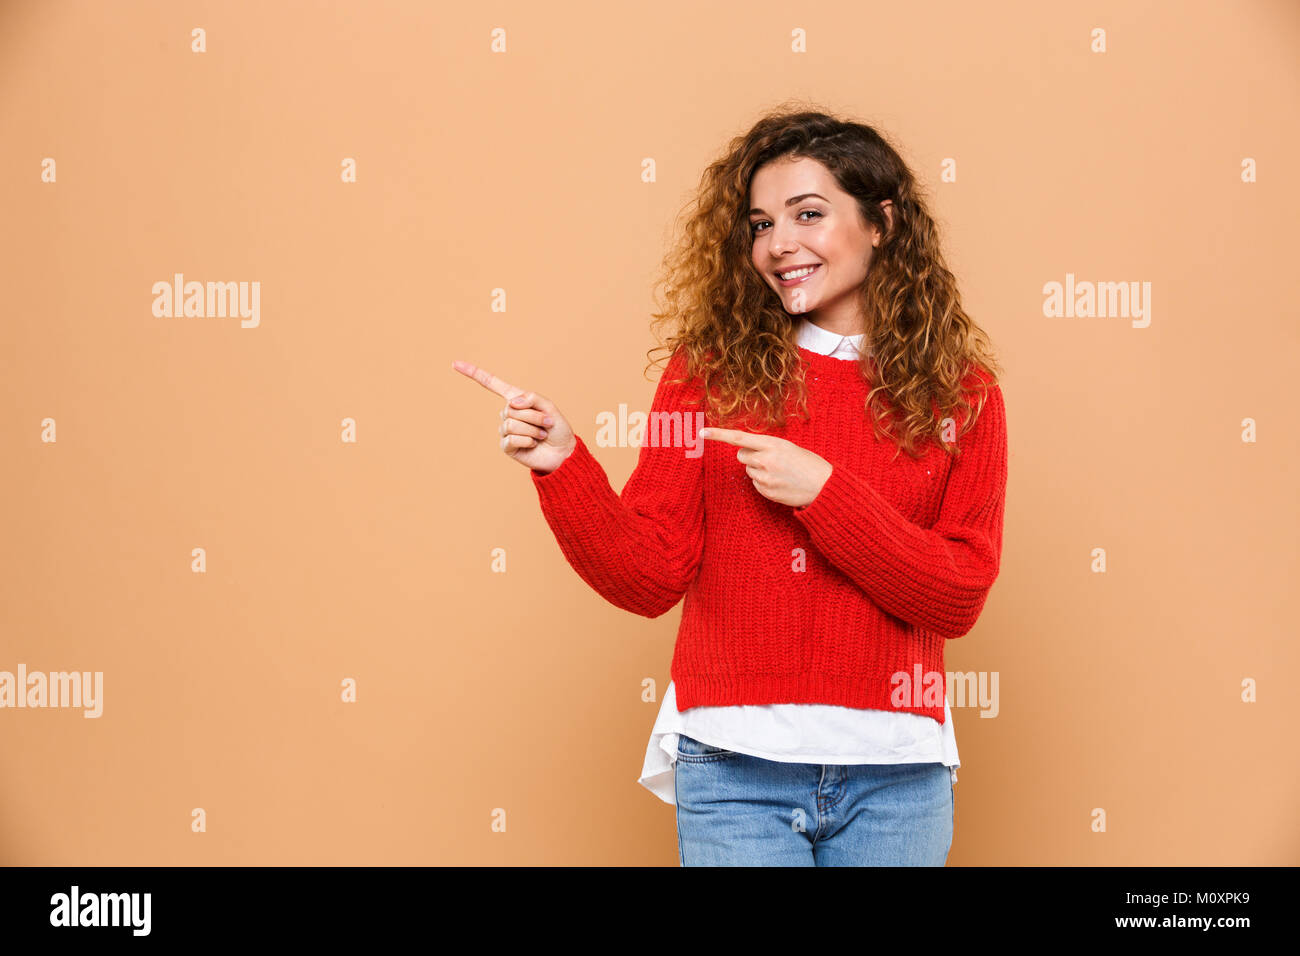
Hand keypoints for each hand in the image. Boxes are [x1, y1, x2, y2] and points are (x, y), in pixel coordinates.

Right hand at [452, 359, 576, 473]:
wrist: (563, 453)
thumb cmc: (557, 429)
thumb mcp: (549, 407)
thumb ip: (531, 398)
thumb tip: (512, 403)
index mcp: (516, 400)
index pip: (492, 384)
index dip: (474, 373)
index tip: (455, 364)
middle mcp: (508, 414)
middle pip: (511, 408)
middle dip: (534, 415)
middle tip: (546, 423)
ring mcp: (506, 430)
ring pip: (512, 423)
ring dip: (533, 429)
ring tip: (542, 434)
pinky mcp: (507, 446)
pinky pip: (513, 438)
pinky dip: (528, 440)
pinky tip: (534, 444)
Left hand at [699, 427, 831, 507]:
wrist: (824, 486)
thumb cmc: (808, 464)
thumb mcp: (789, 447)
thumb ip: (767, 447)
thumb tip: (747, 452)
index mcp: (773, 444)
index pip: (740, 438)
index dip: (719, 435)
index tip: (703, 433)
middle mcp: (766, 460)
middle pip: (740, 456)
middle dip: (749, 457)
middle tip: (767, 460)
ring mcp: (765, 477)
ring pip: (748, 470)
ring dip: (758, 470)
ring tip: (779, 473)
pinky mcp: (766, 491)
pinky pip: (755, 484)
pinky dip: (764, 483)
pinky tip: (780, 483)